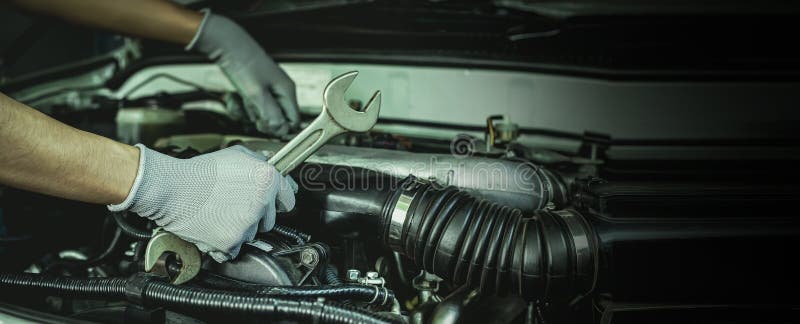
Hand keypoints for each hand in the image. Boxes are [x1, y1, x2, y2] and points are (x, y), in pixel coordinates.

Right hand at [108, 145, 296, 261]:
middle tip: (236, 206)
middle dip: (257, 215)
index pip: (289, 198)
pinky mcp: (232, 241)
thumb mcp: (236, 154)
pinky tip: (215, 226)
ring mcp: (248, 224)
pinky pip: (236, 248)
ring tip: (220, 213)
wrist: (172, 189)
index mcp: (267, 179)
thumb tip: (272, 167)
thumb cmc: (200, 172)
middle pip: (270, 220)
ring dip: (240, 228)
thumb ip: (259, 162)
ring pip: (252, 234)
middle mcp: (262, 203)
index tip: (276, 203)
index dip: (280, 200)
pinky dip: (227, 243)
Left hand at [188, 10, 299, 135]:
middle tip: (252, 115)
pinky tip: (237, 98)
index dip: (279, 128)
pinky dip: (244, 106)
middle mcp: (281, 91)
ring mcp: (269, 89)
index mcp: (287, 91)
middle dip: (263, 120)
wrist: (227, 45)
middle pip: (278, 119)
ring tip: (241, 101)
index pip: (293, 120)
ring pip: (264, 114)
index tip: (264, 125)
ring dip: (250, 113)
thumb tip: (281, 129)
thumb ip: (270, 114)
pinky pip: (254, 106)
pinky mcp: (258, 89)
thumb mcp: (256, 94)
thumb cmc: (243, 65)